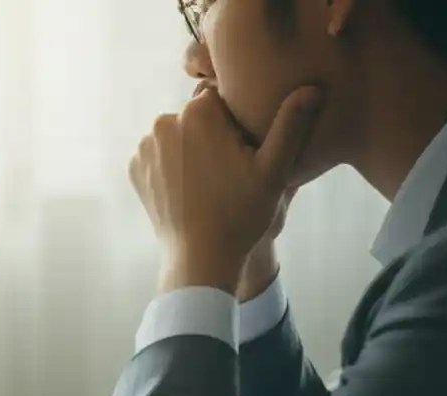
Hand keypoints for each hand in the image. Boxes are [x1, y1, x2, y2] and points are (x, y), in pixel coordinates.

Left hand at [129, 86, 322, 293]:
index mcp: (198, 113)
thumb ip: (290, 124)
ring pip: (176, 136)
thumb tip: (312, 87)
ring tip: (208, 181)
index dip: (234, 122)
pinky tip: (188, 188)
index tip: (243, 149)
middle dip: (210, 134)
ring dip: (189, 149)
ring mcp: (145, 146)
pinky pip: (158, 156)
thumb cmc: (241, 214)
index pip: (220, 99)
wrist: (200, 258)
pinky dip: (171, 166)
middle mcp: (164, 122)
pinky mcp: (135, 168)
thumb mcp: (274, 169)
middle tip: (228, 169)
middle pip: (195, 117)